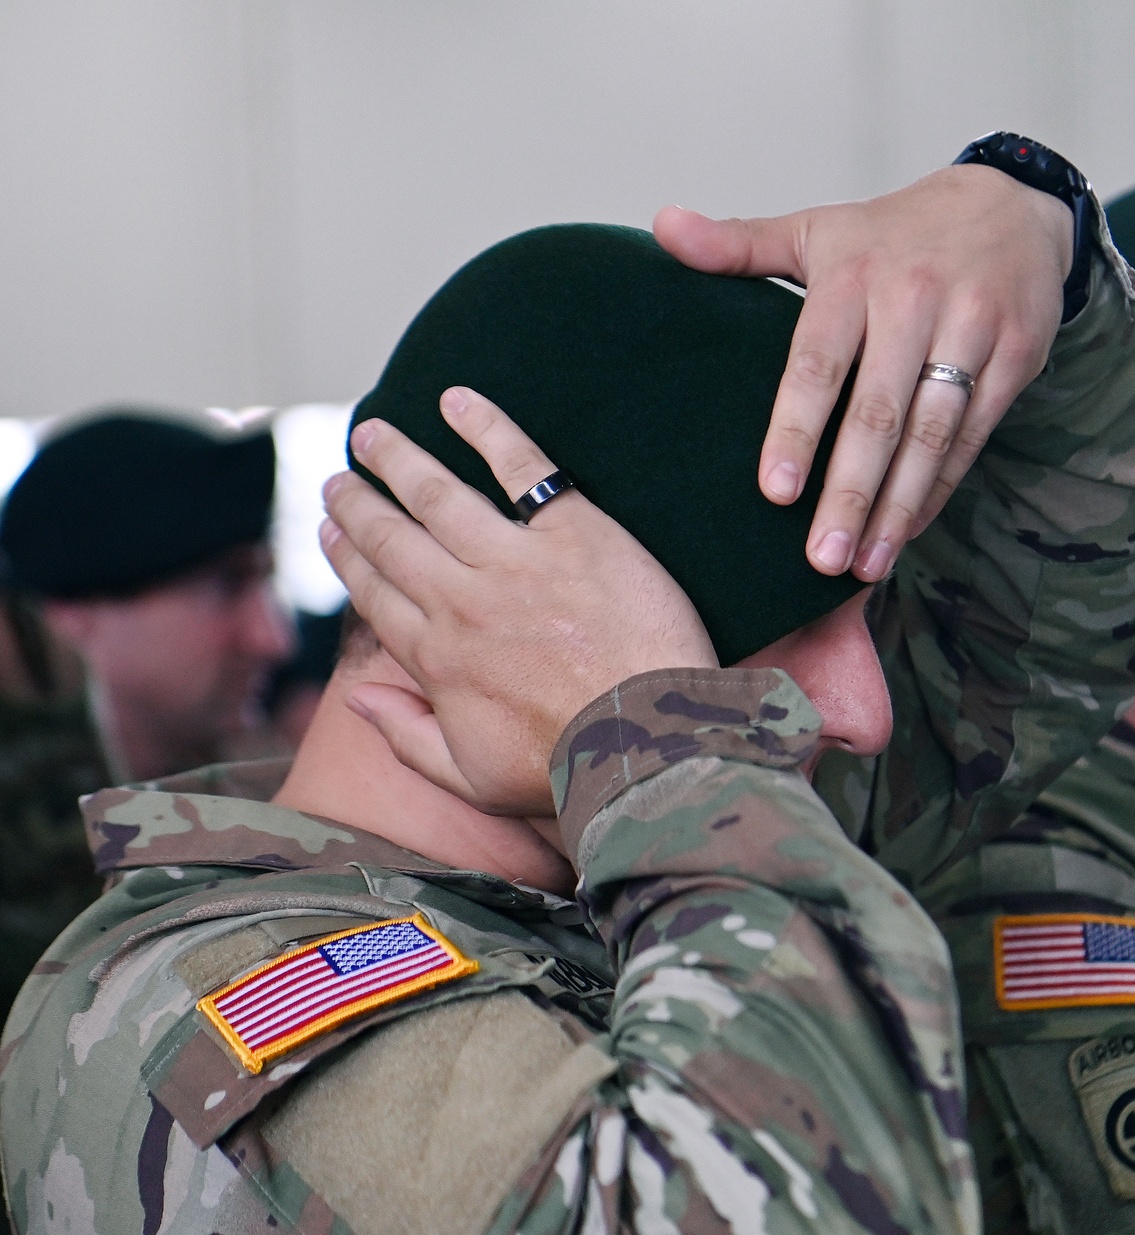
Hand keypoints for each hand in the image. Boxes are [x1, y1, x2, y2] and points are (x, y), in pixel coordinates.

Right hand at [322, 388, 716, 814]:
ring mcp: (516, 562)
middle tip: (339, 480)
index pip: (377, 594)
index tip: (330, 533)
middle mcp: (463, 601)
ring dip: (398, 459)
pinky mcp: (576, 534)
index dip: (348, 559)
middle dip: (358, 504)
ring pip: (437, 495)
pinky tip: (458, 400)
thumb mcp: (474, 778)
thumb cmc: (570, 768)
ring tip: (373, 434)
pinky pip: (522, 466)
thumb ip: (409, 738)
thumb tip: (359, 701)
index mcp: (438, 658)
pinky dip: (485, 427)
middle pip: (393, 539)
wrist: (648, 740)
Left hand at [654, 163, 1072, 582]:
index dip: (796, 429)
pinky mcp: (1014, 357)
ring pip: (930, 434)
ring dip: (897, 507)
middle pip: (878, 413)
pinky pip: (972, 436)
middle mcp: (914, 302)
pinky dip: (939, 489)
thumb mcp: (818, 230)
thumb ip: (741, 245)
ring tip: (865, 565)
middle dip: (849, 493)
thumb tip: (662, 228)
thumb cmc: (898, 235)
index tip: (776, 491)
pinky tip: (907, 530)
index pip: (818, 362)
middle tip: (822, 558)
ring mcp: (970, 330)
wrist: (1012, 207)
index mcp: (854, 276)